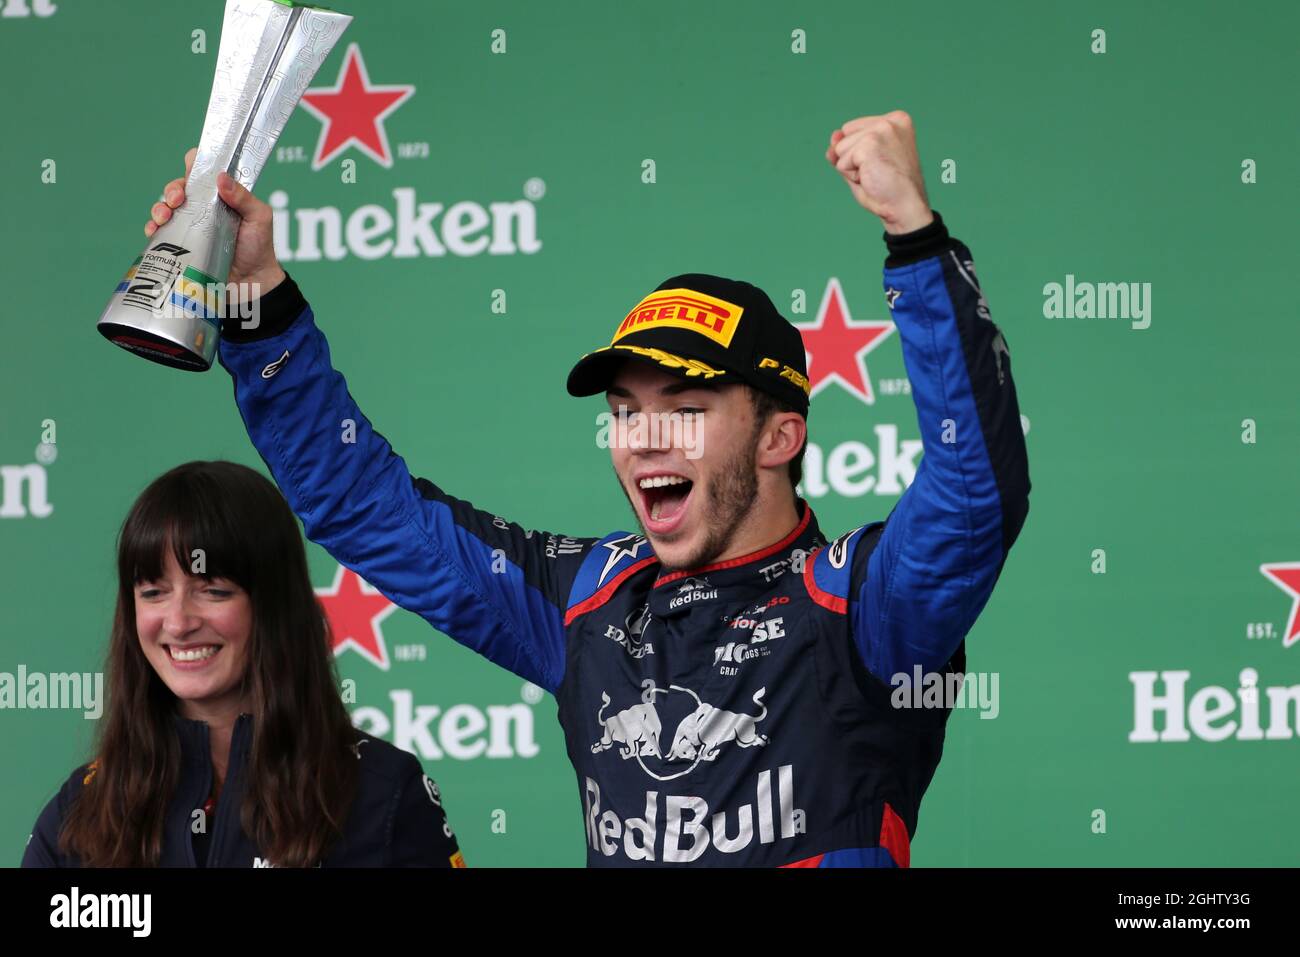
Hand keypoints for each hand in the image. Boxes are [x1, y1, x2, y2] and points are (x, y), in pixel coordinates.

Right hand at [145, 147, 285, 293]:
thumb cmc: (259, 248)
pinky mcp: (181, 244)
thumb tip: (221, 178)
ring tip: (164, 216)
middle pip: (179, 187)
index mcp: (221, 195)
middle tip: (177, 199)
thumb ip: (244, 198)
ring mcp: (190, 225)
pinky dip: (152, 228)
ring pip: (166, 207)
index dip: (194, 165)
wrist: (253, 284)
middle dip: (173, 189)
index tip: (191, 170)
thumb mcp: (259, 218)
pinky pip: (160, 232)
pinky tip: (154, 230)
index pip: (202, 171)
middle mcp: (202, 207)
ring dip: (160, 207)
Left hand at [826, 111, 932, 234]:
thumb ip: (847, 147)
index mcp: (895, 120)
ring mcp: (881, 130)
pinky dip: (851, 176)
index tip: (879, 164)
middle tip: (877, 172)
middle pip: (844, 136)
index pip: (851, 129)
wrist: (904, 207)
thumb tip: (833, 136)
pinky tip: (871, 179)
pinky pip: (841, 162)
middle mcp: (890, 120)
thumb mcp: (864, 163)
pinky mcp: (870, 144)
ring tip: (875, 176)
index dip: (856, 152)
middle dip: (852, 159)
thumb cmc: (888, 189)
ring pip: (840, 149)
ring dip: (851, 168)